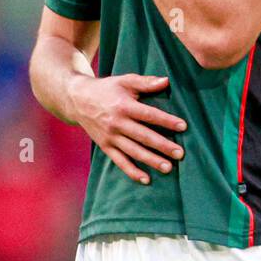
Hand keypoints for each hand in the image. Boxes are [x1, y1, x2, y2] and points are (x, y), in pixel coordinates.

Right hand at [67, 73, 186, 183]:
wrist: (77, 99)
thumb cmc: (106, 89)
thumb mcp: (124, 81)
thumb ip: (145, 82)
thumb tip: (166, 81)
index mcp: (123, 106)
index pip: (149, 115)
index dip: (166, 121)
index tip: (183, 126)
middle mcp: (116, 123)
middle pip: (143, 136)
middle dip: (163, 146)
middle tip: (180, 154)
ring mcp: (110, 137)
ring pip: (133, 151)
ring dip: (151, 160)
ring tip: (168, 168)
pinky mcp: (105, 146)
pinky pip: (119, 161)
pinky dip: (132, 171)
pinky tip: (146, 179)